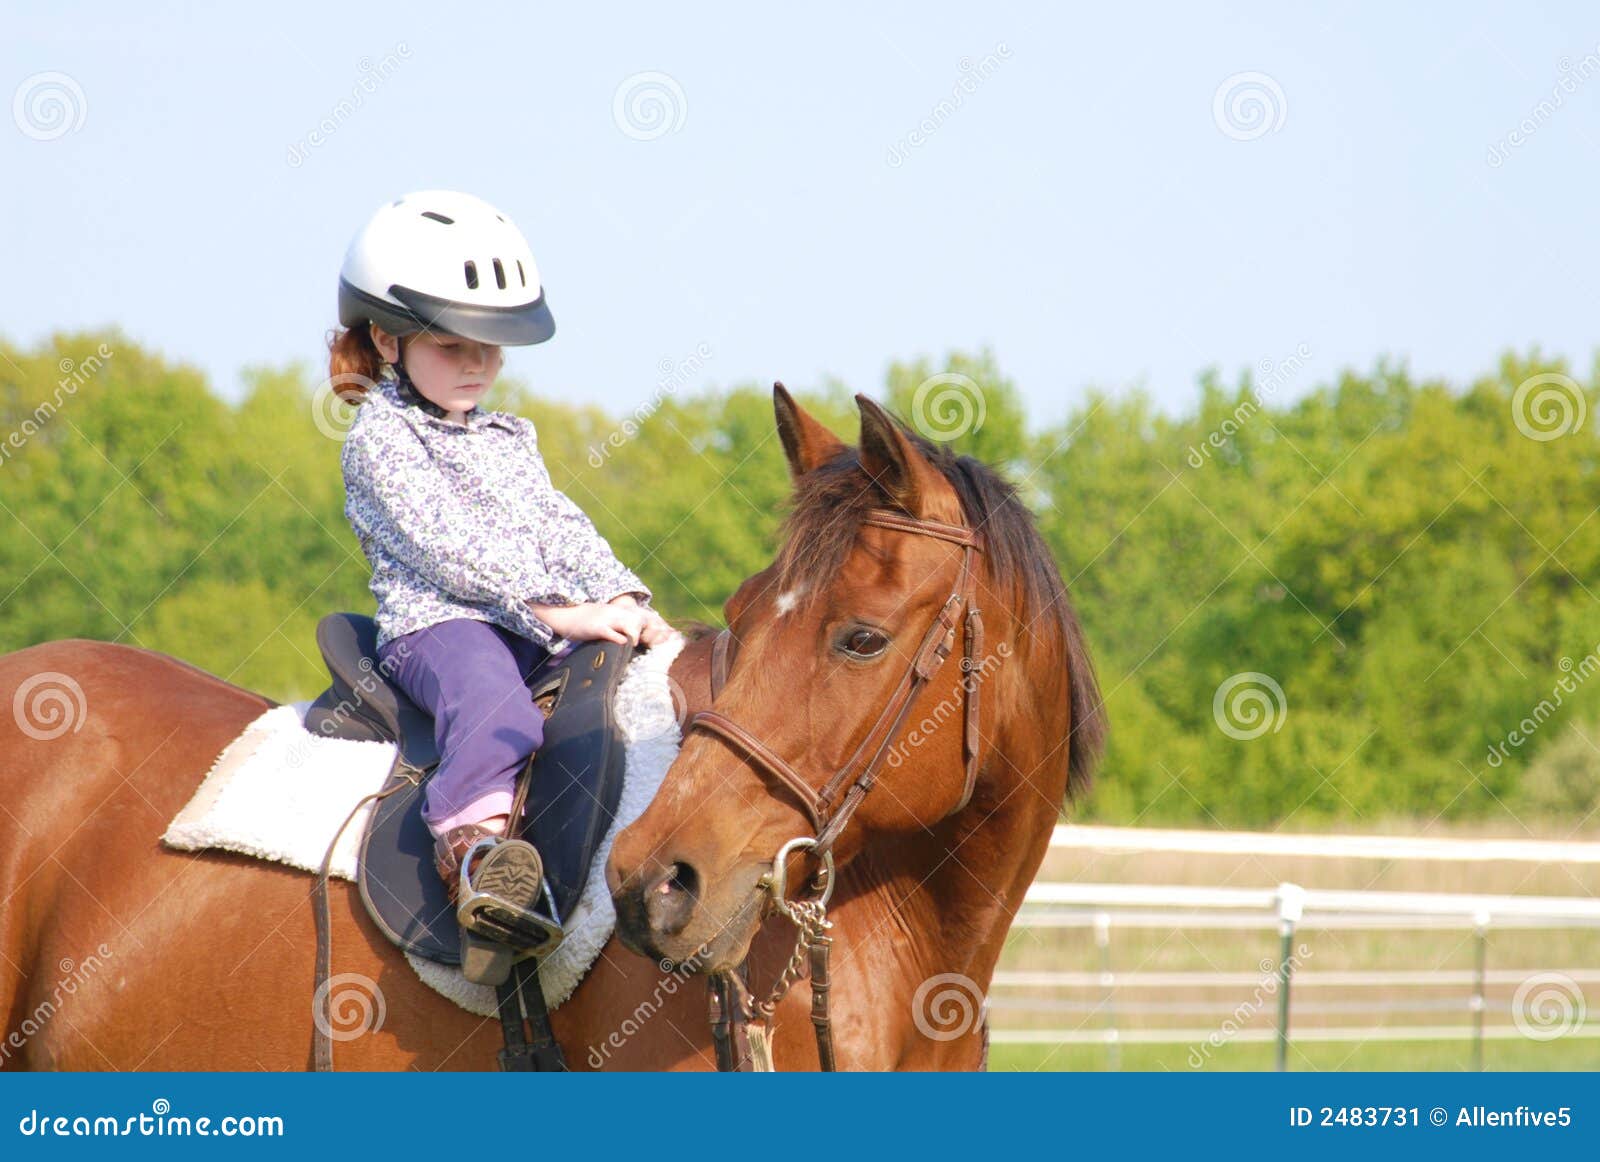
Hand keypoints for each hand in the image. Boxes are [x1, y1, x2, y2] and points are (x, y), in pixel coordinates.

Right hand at [528, 600, 671, 646]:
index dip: (659, 629)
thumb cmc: (592, 622)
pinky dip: (619, 639)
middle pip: (643, 619)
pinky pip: (611, 632)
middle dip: (653, 633)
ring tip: (635, 647)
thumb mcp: (611, 621)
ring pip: (630, 623)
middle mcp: (618, 613)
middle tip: (655, 646)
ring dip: (636, 636)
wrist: (568, 614)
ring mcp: (608, 618)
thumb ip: (625, 628)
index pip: (647, 617)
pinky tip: (623, 646)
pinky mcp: (597, 627)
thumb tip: (640, 642)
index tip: (668, 640)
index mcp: (623, 612)